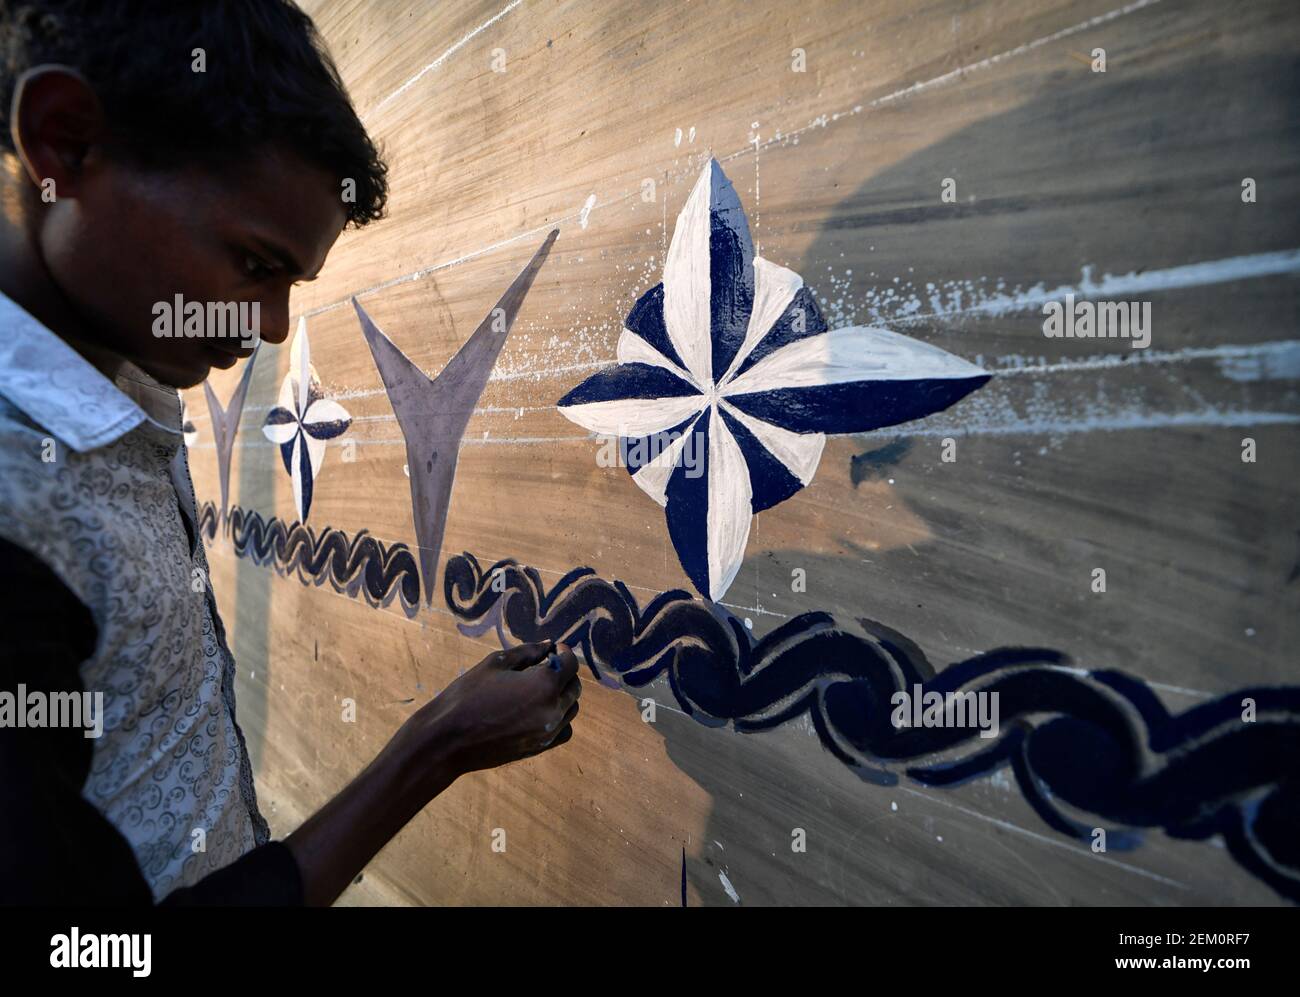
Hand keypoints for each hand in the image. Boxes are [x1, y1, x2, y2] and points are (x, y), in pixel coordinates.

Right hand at [396, 640, 580, 786]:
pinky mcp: (540, 748)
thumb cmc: (468, 695)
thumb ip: (528, 652)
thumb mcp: (496, 663)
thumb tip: (549, 645)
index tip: (554, 649)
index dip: (564, 653)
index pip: (570, 664)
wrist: (447, 740)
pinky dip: (559, 718)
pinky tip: (540, 711)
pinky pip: (563, 730)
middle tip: (545, 666)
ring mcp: (548, 732)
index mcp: (544, 685)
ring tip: (540, 688)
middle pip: (574, 686)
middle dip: (564, 673)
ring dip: (563, 695)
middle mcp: (553, 709)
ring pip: (571, 709)